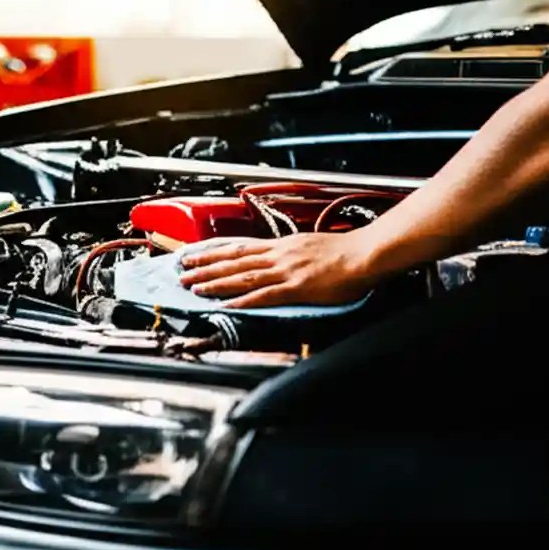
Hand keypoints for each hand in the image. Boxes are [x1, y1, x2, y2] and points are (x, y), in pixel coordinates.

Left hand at [177, 232, 379, 308]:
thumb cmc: (344, 251)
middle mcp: (278, 255)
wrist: (366, 253)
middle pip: (234, 261)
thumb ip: (288, 253)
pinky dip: (243, 300)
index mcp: (281, 245)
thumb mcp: (309, 244)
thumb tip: (275, 258)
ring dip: (216, 283)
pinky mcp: (297, 288)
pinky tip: (227, 305)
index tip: (194, 254)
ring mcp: (286, 271)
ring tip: (195, 288)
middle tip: (183, 272)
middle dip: (205, 267)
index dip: (214, 252)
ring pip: (243, 277)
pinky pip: (264, 295)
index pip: (239, 247)